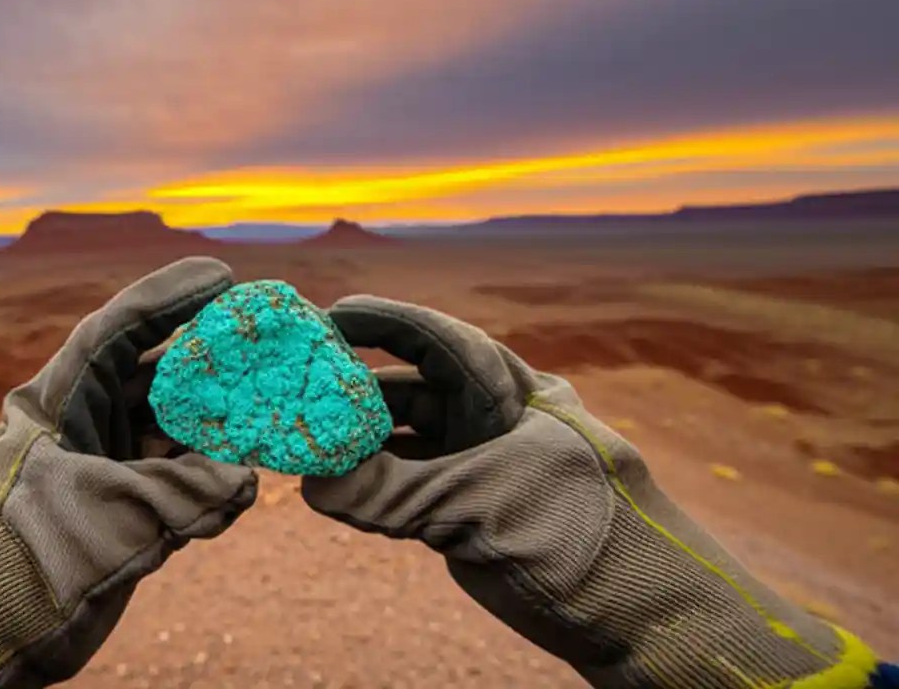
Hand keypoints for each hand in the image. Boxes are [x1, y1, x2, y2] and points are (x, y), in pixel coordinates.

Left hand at [0, 257, 256, 688]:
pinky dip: (208, 471)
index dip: (169, 297)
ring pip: (170, 424)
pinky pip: (175, 474)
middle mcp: (82, 424)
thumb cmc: (27, 556)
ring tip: (266, 403)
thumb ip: (182, 496)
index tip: (222, 274)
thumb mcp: (107, 517)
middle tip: (261, 340)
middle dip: (207, 358)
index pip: (116, 330)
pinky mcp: (120, 507)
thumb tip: (245, 480)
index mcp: (58, 402)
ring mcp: (102, 465)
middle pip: (154, 372)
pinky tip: (245, 467)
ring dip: (215, 418)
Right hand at [302, 295, 879, 687]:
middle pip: (413, 388)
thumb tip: (314, 485)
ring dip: (357, 440)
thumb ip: (395, 495)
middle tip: (298, 387)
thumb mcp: (482, 507)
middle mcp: (494, 421)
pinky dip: (370, 484)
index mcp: (514, 393)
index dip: (384, 325)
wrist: (636, 617)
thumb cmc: (580, 540)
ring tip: (305, 440)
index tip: (329, 317)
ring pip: (405, 439)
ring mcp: (480, 466)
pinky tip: (332, 485)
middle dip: (355, 387)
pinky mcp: (467, 511)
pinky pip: (407, 485)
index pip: (440, 342)